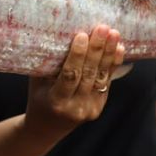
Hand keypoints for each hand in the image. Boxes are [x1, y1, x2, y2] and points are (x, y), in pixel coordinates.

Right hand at [24, 24, 123, 141]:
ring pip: (101, 77)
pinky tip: (118, 48)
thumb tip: (56, 32)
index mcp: (56, 101)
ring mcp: (90, 109)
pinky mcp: (99, 107)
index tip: (82, 34)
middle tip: (102, 27)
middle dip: (97, 49)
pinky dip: (113, 64)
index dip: (77, 55)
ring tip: (113, 33)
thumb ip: (47, 62)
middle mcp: (75, 107)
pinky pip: (106, 82)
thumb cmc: (38, 97)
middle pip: (89, 74)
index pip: (70, 75)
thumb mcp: (36, 82)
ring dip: (109, 54)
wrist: (46, 127)